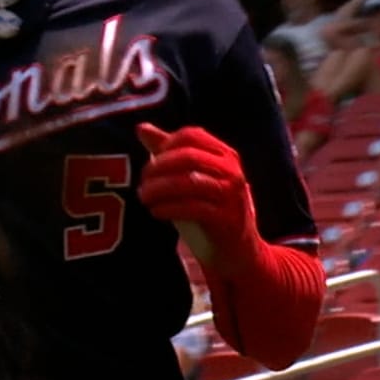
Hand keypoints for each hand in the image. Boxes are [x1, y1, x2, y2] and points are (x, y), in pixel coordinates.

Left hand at [137, 123, 261, 276]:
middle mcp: (232, 170)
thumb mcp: (190, 178)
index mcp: (225, 154)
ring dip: (159, 189)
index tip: (150, 163)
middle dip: (158, 167)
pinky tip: (156, 212)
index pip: (190, 135)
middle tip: (143, 182)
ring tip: (144, 197)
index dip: (165, 145)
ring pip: (188, 182)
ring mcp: (231, 194)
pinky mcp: (227, 219)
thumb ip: (168, 152)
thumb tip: (141, 128)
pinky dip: (168, 208)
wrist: (237, 251)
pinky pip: (192, 208)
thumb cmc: (209, 209)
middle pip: (187, 156)